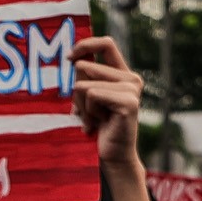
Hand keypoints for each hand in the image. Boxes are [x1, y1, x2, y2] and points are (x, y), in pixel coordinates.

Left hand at [68, 37, 142, 166]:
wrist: (113, 157)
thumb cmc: (97, 127)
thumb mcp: (87, 97)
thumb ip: (84, 77)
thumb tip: (72, 60)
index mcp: (123, 74)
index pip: (105, 43)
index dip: (84, 45)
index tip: (69, 58)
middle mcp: (131, 79)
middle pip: (85, 67)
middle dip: (76, 91)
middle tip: (88, 112)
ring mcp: (132, 90)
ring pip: (84, 84)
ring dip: (81, 105)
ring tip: (93, 120)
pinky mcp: (129, 103)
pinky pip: (91, 95)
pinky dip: (88, 112)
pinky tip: (98, 124)